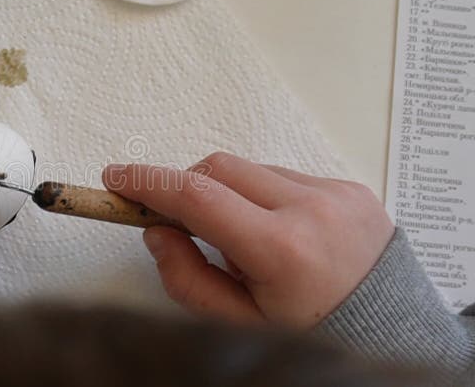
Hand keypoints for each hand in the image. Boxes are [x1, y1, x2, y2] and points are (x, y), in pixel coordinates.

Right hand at [103, 152, 393, 327]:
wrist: (391, 338)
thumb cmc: (315, 338)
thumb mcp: (241, 326)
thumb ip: (188, 279)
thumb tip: (158, 232)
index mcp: (282, 250)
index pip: (196, 196)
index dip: (147, 182)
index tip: (117, 177)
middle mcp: (312, 210)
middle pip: (220, 168)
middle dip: (187, 187)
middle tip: (177, 222)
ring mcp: (336, 194)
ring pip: (252, 171)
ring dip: (231, 196)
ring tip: (247, 245)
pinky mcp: (351, 189)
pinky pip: (287, 177)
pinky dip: (266, 198)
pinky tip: (279, 234)